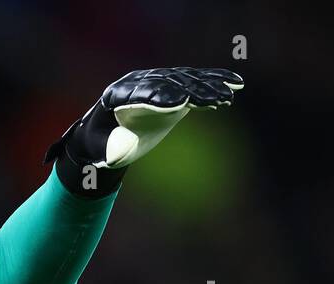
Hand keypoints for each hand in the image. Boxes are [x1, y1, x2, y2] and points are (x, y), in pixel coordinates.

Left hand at [46, 67, 243, 195]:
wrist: (103, 134)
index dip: (160, 96)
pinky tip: (235, 84)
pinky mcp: (170, 85)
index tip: (180, 103)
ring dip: (208, 87)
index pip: (139, 93)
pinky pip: (194, 81)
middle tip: (215, 100)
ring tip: (228, 96)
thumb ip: (109, 151)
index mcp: (115, 96)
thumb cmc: (100, 146)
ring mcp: (155, 80)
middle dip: (191, 91)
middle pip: (167, 84)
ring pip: (184, 80)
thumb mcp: (99, 151)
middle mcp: (136, 82)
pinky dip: (214, 82)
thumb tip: (119, 154)